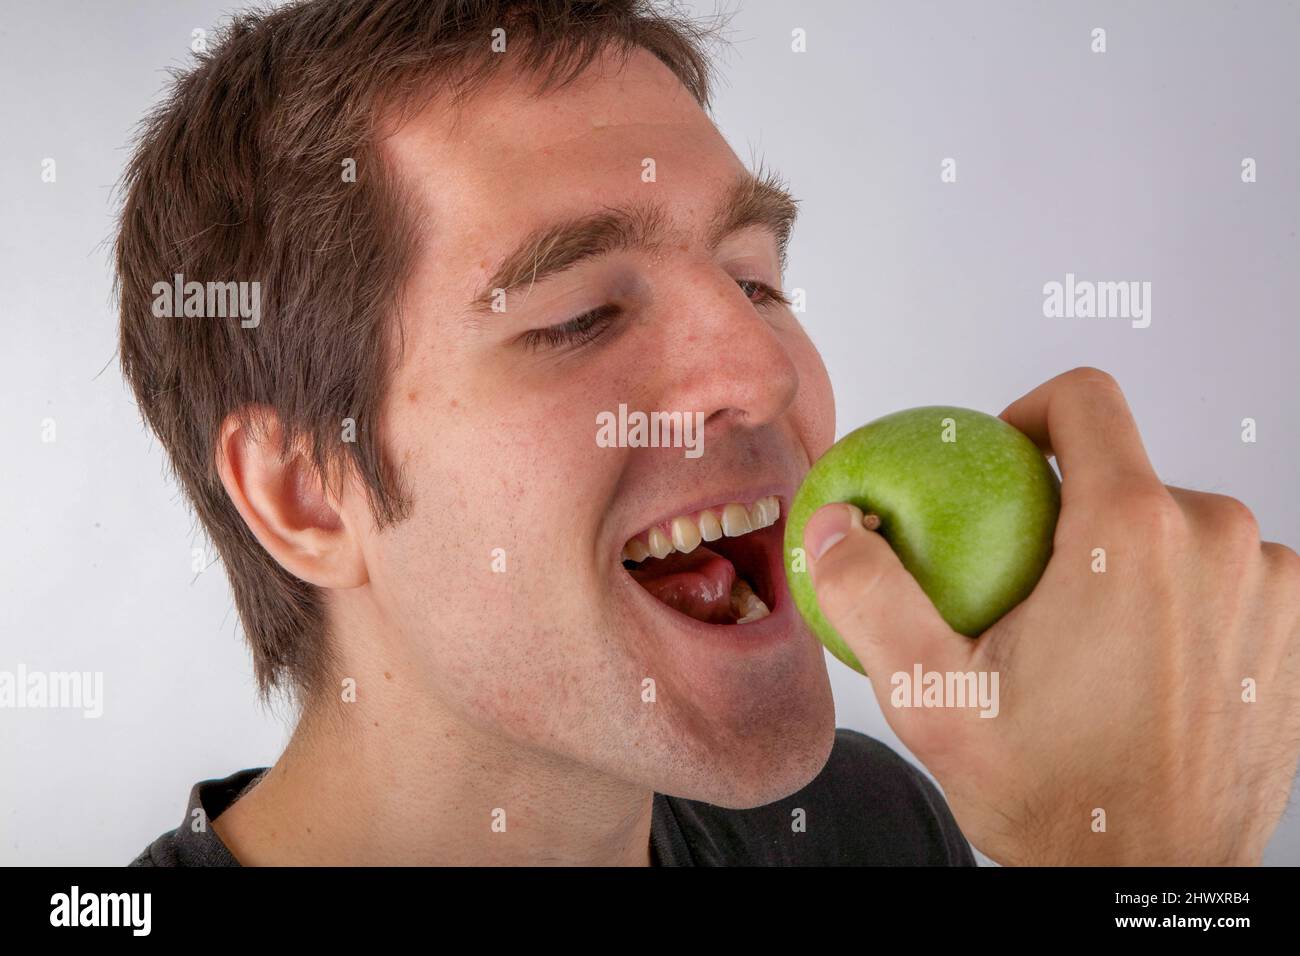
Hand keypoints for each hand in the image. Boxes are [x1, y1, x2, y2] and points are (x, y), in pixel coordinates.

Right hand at [803, 368, 1299, 864]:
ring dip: (1130, 562)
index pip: (1086, 399)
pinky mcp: (1296, 628)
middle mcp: (1222, 542)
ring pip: (1179, 525)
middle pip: (1128, 473)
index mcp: (1134, 532)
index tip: (1005, 467)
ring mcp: (1273, 586)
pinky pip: (1226, 574)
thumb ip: (871, 595)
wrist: (1152, 880)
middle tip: (1028, 594)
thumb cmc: (1057, 797)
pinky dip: (1182, 600)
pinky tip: (1143, 667)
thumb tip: (835, 523)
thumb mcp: (933, 699)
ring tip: (1087, 642)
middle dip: (1072, 515)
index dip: (1032, 413)